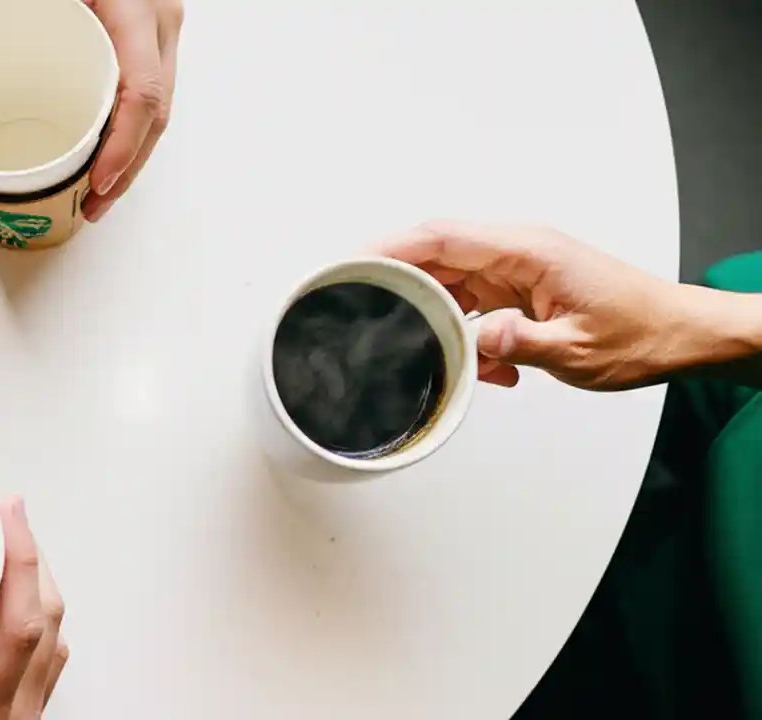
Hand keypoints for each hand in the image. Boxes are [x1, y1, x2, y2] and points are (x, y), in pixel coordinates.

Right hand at [0, 497, 67, 719]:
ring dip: (38, 589)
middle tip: (6, 516)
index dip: (23, 558)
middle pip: (51, 620)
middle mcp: (18, 715)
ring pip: (55, 641)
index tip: (8, 514)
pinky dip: (36, 623)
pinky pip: (46, 662)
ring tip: (11, 551)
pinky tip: (13, 611)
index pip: (26, 620)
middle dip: (33, 558)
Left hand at [82, 0, 182, 221]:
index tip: (98, 184)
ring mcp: (160, 33)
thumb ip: (16, 5)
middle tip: (92, 208)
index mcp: (142, 12)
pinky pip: (145, 93)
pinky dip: (126, 133)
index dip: (124, 149)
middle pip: (155, 115)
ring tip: (96, 198)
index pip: (145, 94)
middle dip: (126, 171)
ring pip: (156, 111)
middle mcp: (161, 25)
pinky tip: (103, 158)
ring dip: (129, 160)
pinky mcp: (148, 41)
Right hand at [376, 221, 696, 390]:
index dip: (391, 246)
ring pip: (451, 285)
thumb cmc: (640, 332)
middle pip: (436, 257)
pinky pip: (473, 306)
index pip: (443, 237)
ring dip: (441, 321)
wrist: (677, 336)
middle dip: (401, 284)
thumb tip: (475, 341)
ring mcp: (516, 272)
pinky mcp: (519, 292)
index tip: (353, 261)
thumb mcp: (576, 349)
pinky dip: (468, 336)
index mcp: (528, 252)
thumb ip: (519, 344)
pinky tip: (488, 365)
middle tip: (367, 311)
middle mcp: (517, 254)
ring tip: (449, 356)